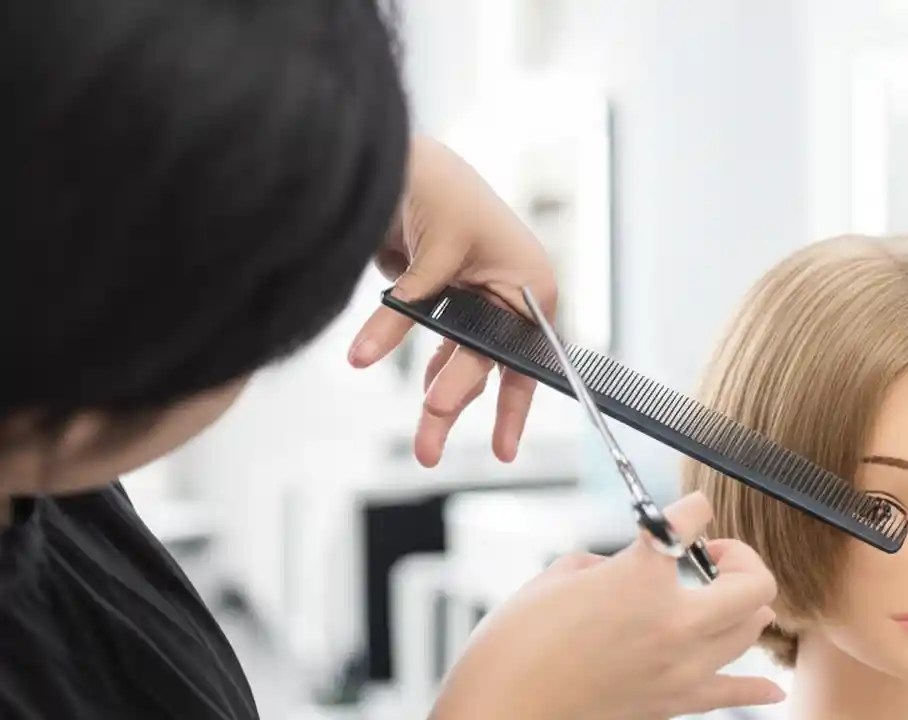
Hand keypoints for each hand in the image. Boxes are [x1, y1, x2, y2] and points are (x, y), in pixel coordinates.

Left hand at [348, 135, 556, 465]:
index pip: (526, 357)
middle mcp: (513, 296)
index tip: (500, 446)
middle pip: (490, 366)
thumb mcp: (431, 254)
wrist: (408, 157)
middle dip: (459, 407)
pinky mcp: (451, 295)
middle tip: (429, 450)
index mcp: (530, 285)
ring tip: (425, 445)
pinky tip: (428, 397)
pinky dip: (436, 368)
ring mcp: (482, 297)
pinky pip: (448, 343)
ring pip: (467, 361)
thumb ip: (406, 308)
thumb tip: (366, 356)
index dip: (512, 405)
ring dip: (443, 398)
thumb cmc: (441, 190)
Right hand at [428, 492, 784, 719]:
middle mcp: (674, 621)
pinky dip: (758, 686)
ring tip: (718, 598)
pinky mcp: (672, 702)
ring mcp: (680, 667)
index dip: (690, 507)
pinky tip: (771, 686)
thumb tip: (630, 570)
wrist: (501, 709)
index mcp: (641, 576)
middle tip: (711, 556)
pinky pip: (734, 693)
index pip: (691, 519)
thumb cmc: (516, 641)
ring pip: (752, 630)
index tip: (686, 510)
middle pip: (754, 583)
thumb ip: (610, 562)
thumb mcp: (560, 576)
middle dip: (739, 558)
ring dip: (742, 605)